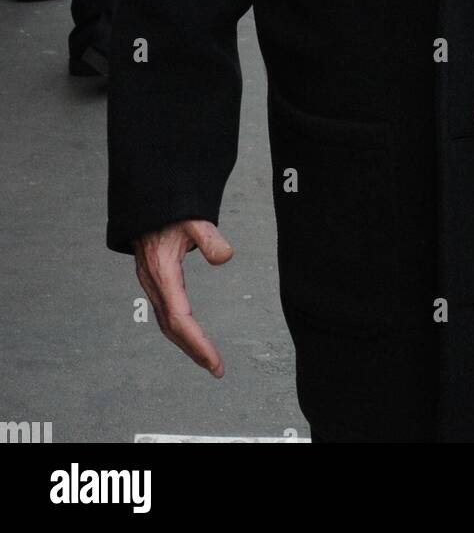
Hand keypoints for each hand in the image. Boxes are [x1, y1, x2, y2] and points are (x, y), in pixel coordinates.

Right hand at [134, 219, 232, 375]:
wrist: (146, 206)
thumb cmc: (169, 211)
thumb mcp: (192, 219)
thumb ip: (209, 237)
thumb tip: (226, 257)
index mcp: (162, 273)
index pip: (180, 318)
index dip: (197, 342)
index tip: (215, 361)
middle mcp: (154, 284)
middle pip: (172, 327)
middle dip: (194, 350)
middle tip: (217, 368)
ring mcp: (152, 285)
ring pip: (167, 323)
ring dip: (187, 343)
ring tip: (208, 359)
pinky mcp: (155, 283)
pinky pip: (166, 313)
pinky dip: (180, 330)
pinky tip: (192, 336)